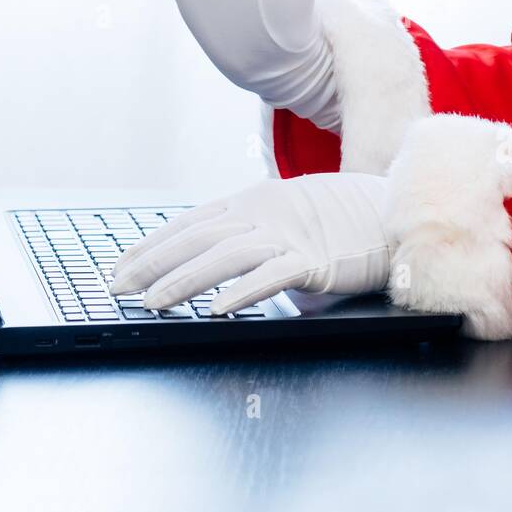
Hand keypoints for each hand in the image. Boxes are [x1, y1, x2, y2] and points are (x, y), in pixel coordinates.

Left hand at [110, 173, 390, 313]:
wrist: (393, 211)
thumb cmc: (340, 221)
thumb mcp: (287, 225)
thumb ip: (256, 248)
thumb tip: (228, 281)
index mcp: (252, 202)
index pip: (190, 223)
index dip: (152, 244)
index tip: (120, 266)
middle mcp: (263, 214)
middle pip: (198, 238)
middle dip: (153, 263)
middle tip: (118, 287)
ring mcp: (289, 235)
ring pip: (226, 256)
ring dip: (185, 279)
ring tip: (154, 301)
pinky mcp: (315, 259)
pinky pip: (273, 276)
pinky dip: (242, 291)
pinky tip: (217, 308)